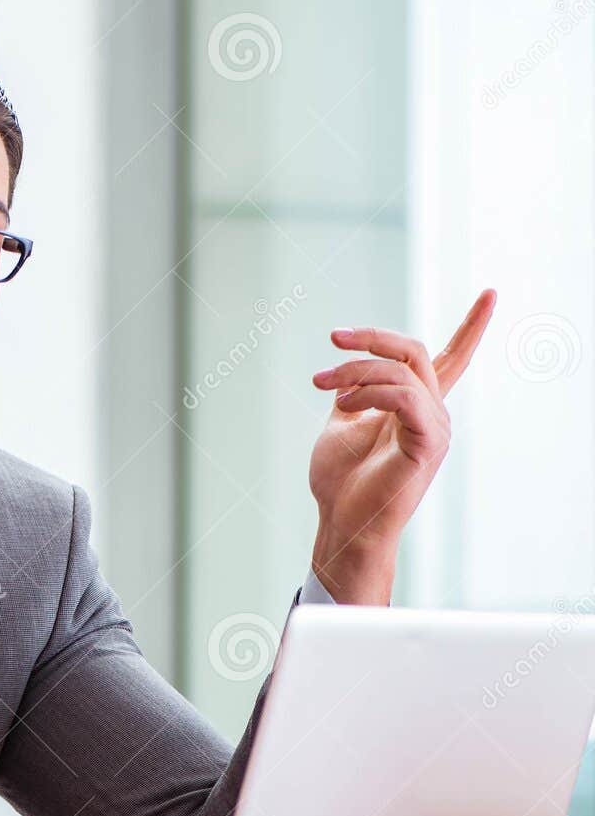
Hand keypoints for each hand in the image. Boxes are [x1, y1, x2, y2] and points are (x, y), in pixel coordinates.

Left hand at [307, 289, 495, 604]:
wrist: (342, 523)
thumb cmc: (341, 482)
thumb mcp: (343, 424)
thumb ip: (355, 393)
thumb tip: (349, 371)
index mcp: (416, 406)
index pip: (453, 358)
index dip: (472, 326)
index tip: (492, 292)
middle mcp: (434, 412)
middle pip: (413, 351)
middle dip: (370, 339)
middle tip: (333, 339)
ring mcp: (434, 427)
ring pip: (401, 371)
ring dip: (355, 371)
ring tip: (323, 386)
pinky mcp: (427, 443)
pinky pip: (404, 397)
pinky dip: (369, 393)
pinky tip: (345, 407)